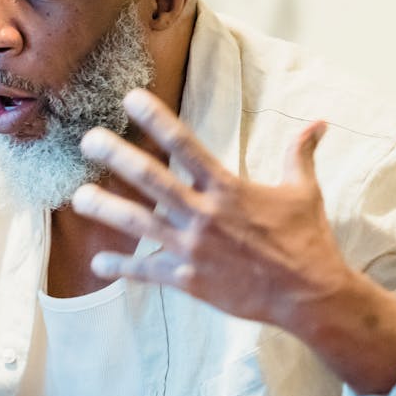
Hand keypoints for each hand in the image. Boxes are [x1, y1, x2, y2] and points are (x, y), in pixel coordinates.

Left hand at [70, 88, 349, 331]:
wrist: (311, 296)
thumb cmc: (308, 241)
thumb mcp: (305, 192)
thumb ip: (299, 155)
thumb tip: (318, 123)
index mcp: (228, 188)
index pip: (186, 146)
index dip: (157, 120)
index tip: (131, 99)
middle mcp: (205, 215)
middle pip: (152, 180)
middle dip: (117, 157)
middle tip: (88, 140)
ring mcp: (193, 248)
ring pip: (140, 224)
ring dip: (107, 210)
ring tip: (78, 198)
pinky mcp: (190, 280)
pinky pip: (148, 272)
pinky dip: (122, 267)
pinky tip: (99, 263)